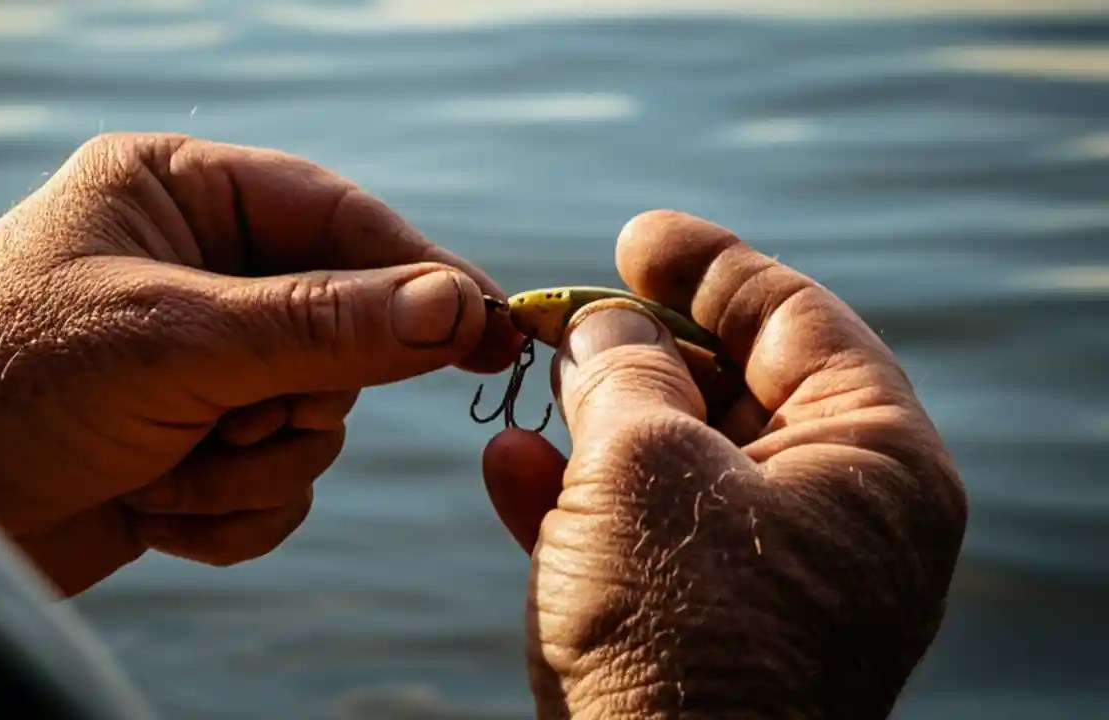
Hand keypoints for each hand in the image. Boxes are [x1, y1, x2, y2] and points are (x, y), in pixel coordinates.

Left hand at [0, 133, 518, 595]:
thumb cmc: (8, 383)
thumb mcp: (175, 339)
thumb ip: (323, 324)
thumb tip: (455, 305)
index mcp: (183, 197)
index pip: (338, 218)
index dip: (418, 272)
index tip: (490, 325)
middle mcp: (201, 273)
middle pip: (340, 331)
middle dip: (292, 397)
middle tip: (241, 418)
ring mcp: (203, 364)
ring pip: (316, 420)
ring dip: (252, 466)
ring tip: (167, 466)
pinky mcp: (199, 445)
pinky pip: (280, 484)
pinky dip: (229, 511)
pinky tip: (152, 503)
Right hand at [483, 211, 966, 717]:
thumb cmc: (676, 629)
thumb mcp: (644, 465)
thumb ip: (624, 371)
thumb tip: (604, 326)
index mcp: (874, 461)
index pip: (799, 320)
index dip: (713, 266)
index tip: (637, 237)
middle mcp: (839, 515)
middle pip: (735, 386)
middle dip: (638, 349)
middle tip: (565, 317)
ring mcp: (772, 575)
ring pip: (678, 459)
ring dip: (594, 422)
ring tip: (529, 385)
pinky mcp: (705, 623)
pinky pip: (646, 532)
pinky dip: (580, 498)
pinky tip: (508, 468)